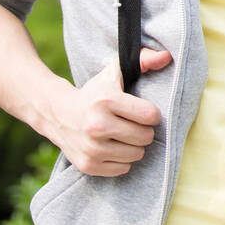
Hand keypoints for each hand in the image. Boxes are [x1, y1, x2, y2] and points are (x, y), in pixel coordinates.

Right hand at [46, 47, 171, 175]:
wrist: (58, 114)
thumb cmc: (95, 93)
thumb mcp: (115, 72)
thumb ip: (143, 60)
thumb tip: (166, 56)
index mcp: (106, 100)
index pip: (150, 115)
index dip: (151, 114)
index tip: (143, 111)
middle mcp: (97, 125)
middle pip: (145, 137)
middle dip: (144, 130)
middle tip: (133, 124)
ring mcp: (91, 148)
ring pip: (136, 154)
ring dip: (134, 146)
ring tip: (123, 135)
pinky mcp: (88, 165)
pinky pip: (123, 168)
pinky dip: (122, 159)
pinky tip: (112, 147)